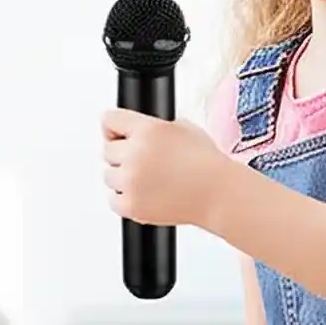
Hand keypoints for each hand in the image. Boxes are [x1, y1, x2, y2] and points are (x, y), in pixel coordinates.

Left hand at [101, 108, 231, 226]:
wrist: (218, 194)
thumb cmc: (206, 164)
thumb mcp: (184, 128)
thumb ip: (154, 126)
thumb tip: (136, 127)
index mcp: (147, 130)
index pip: (109, 119)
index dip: (115, 128)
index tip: (118, 134)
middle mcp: (135, 154)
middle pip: (106, 149)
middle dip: (122, 154)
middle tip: (143, 162)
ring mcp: (130, 181)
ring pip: (108, 175)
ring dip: (122, 177)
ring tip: (148, 179)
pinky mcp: (130, 205)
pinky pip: (113, 199)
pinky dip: (124, 198)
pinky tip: (143, 193)